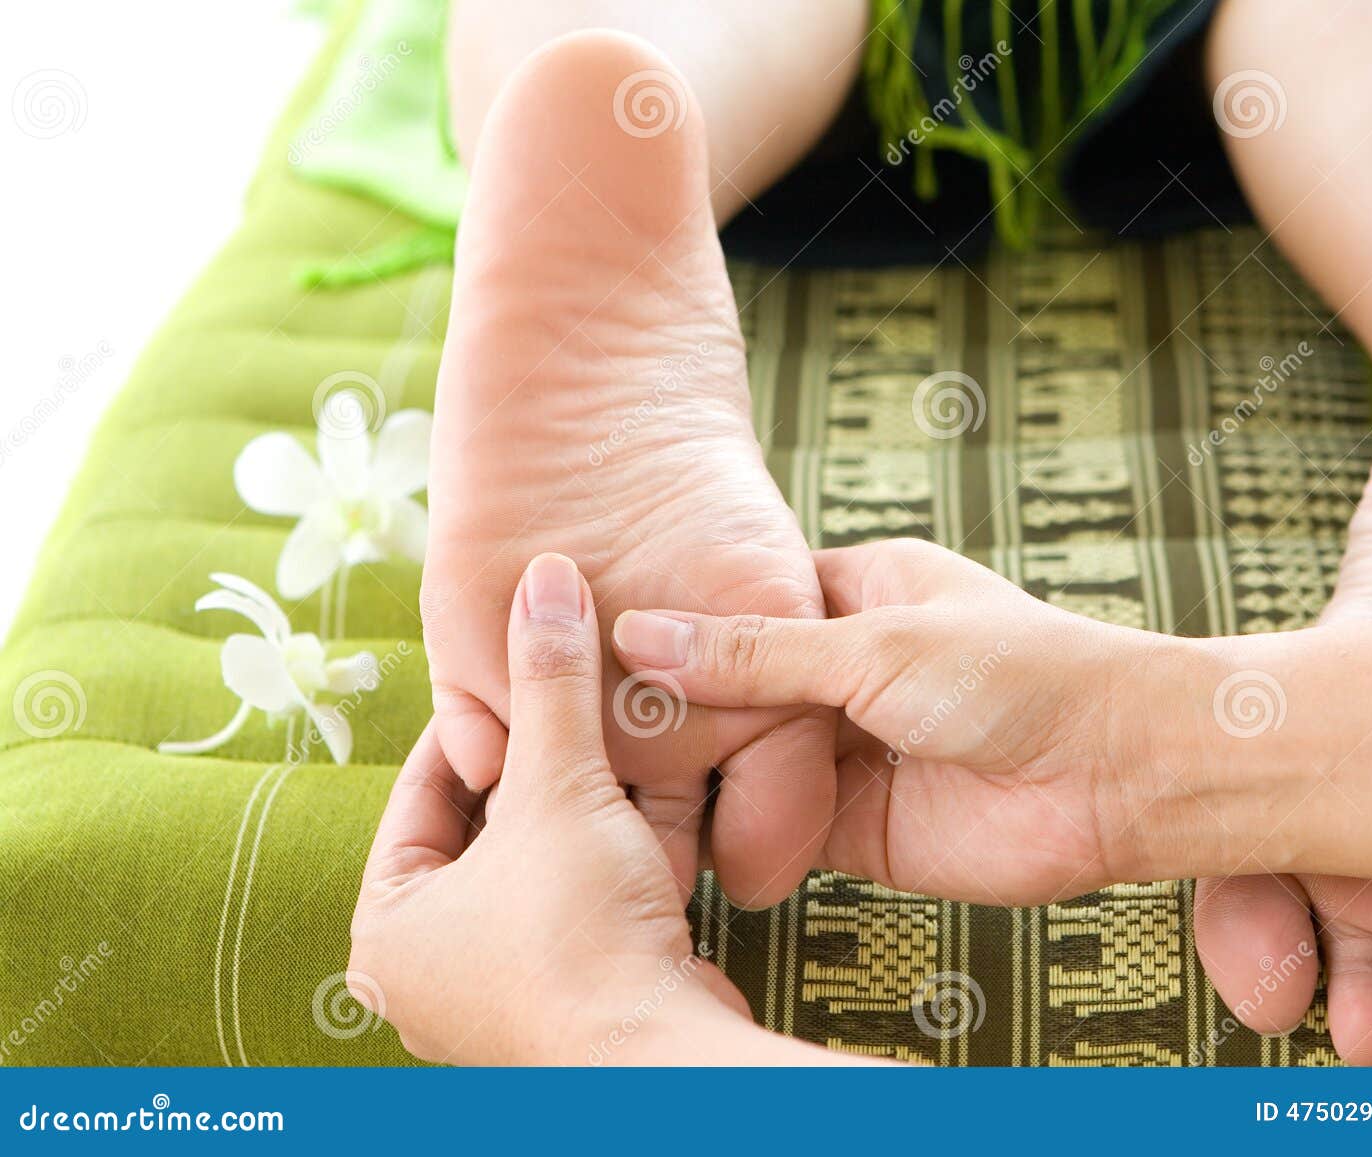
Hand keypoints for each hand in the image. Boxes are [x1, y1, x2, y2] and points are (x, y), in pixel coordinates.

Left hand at [352, 553, 760, 1064]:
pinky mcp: (557, 1009)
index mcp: (388, 928)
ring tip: (607, 760)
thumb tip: (545, 581)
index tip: (515, 673)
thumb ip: (551, 683)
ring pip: (527, 875)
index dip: (475, 723)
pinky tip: (636, 829)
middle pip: (476, 834)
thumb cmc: (580, 936)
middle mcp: (426, 973)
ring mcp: (490, 998)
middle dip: (528, 772)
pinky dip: (594, 870)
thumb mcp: (560, 787)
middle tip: (567, 712)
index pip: (421, 794)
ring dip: (568, 819)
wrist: (659, 1054)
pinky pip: (564, 915)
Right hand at [609, 538, 1181, 904]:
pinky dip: (732, 826)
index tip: (595, 632)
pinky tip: (672, 823)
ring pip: (747, 757)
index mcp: (859, 594)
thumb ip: (756, 653)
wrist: (1115, 776)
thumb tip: (642, 634)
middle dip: (677, 700)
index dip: (676, 619)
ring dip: (698, 766)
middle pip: (734, 683)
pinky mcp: (855, 825)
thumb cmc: (1024, 676)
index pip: (743, 601)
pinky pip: (774, 822)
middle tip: (589, 710)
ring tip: (612, 768)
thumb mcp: (875, 646)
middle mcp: (847, 671)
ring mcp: (848, 750)